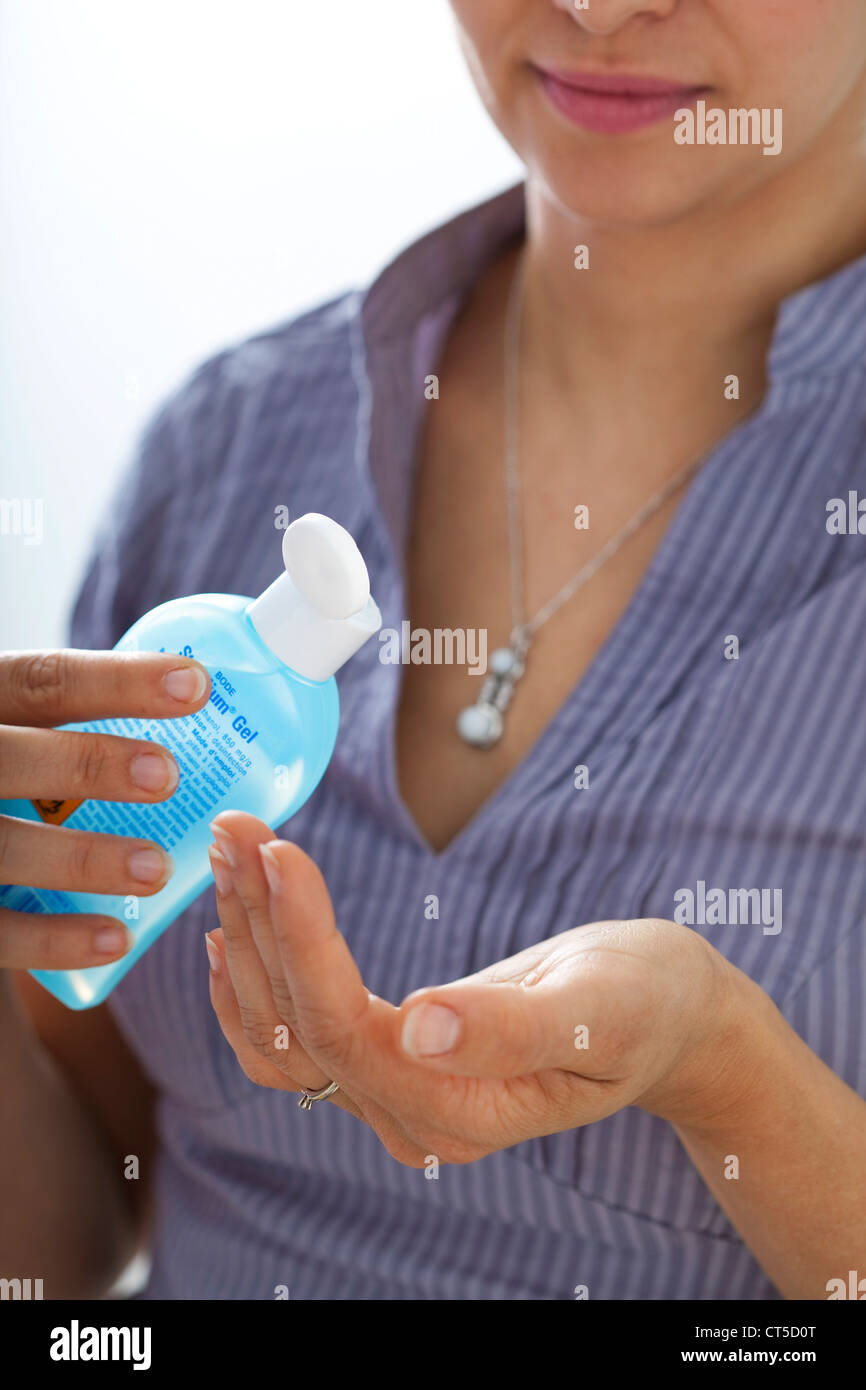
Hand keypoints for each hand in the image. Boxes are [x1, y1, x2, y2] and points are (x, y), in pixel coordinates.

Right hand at [0, 649, 209, 971]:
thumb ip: (74, 720)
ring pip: (5, 847)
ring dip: (84, 858)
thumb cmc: (14, 782)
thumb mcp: (24, 734)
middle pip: (13, 758)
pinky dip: (56, 939)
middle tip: (168, 776)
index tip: (197, 685)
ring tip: (157, 871)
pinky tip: (117, 938)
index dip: (117, 681)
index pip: (41, 682)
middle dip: (89, 764)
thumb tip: (201, 699)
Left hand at [206, 811, 752, 1165]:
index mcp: (465, 1111)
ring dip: (249, 940)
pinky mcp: (390, 1061)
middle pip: (298, 1028)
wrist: (663, 1015)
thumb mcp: (600, 1006)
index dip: (302, 942)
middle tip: (235, 828)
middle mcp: (415, 1115)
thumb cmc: (645, 1002)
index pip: (347, 1028)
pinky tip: (236, 926)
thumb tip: (420, 1026)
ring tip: (229, 850)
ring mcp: (397, 1094)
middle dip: (259, 922)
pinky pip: (299, 1035)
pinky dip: (260, 978)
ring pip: (285, 1032)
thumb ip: (513, 1026)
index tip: (280, 853)